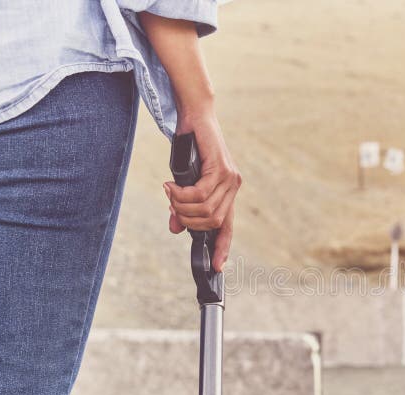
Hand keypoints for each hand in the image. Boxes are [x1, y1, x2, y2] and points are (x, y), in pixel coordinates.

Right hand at [163, 111, 240, 272]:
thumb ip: (184, 206)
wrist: (195, 117)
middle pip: (211, 222)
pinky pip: (202, 194)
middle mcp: (232, 188)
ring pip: (206, 210)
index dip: (223, 248)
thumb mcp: (183, 183)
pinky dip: (183, 194)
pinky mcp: (221, 169)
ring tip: (171, 194)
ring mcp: (230, 179)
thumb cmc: (188, 149)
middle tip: (172, 205)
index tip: (218, 267)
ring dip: (183, 206)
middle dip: (188, 219)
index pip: (228, 227)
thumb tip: (176, 228)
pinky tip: (172, 186)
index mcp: (226, 194)